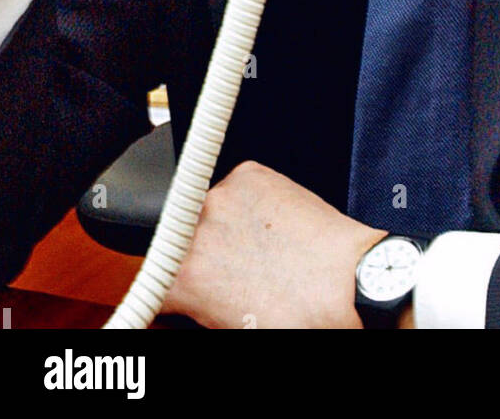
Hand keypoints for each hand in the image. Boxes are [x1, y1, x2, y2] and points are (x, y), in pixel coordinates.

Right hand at [160, 161, 388, 328]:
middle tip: (237, 268)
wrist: (345, 282)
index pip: (154, 278)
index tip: (187, 289)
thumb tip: (191, 294)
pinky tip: (273, 223)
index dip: (175, 287)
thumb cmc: (297, 315)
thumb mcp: (229, 326)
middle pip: (182, 238)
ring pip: (209, 208)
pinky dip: (252, 201)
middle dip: (204, 252)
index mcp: (180, 276)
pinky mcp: (248, 173)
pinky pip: (238, 185)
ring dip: (226, 224)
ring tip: (261, 245)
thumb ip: (197, 303)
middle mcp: (193, 230)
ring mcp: (221, 195)